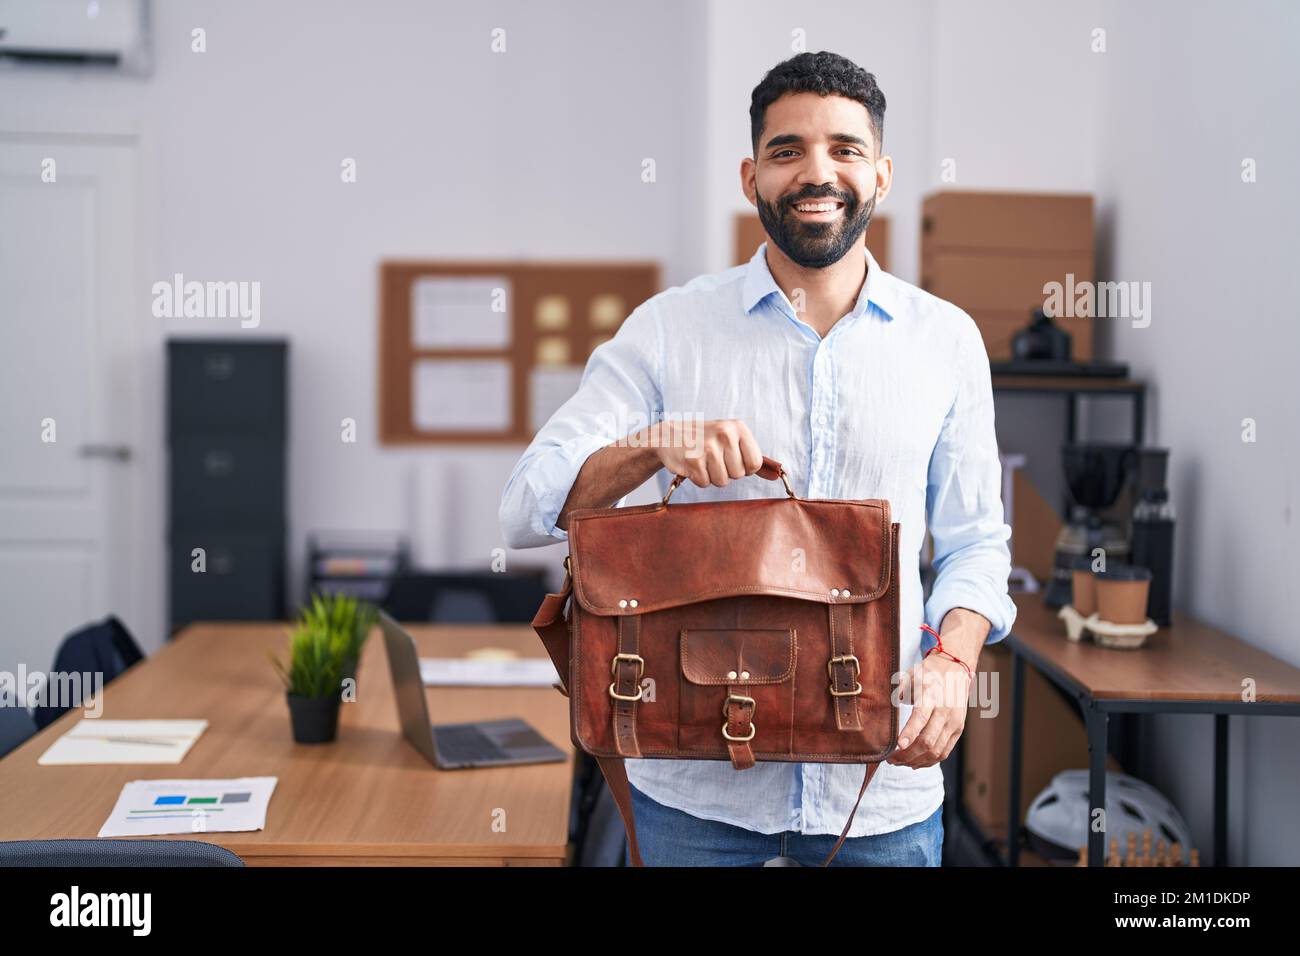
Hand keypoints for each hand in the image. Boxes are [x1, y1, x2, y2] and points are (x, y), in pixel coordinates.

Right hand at [641, 419, 763, 488]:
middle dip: (726, 472)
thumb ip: (751, 456)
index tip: (732, 459)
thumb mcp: (729, 439)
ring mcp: (708, 447)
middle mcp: (725, 434)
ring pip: (722, 481)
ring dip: (711, 476)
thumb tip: (777, 475)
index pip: (755, 463)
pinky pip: (705, 483)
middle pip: (738, 475)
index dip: (744, 468)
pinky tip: (692, 464)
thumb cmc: (704, 439)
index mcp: (738, 428)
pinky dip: (698, 479)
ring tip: (702, 461)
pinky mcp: (693, 460)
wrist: (669, 436)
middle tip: (713, 459)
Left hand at [886, 653, 971, 768]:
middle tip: (891, 759)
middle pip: (928, 741)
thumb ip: (898, 690)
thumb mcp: (910, 675)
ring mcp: (954, 723)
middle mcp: (945, 711)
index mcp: (932, 696)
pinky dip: (929, 761)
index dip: (909, 734)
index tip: (897, 746)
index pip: (921, 718)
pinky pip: (944, 752)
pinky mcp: (958, 730)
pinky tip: (915, 762)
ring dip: (916, 761)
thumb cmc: (927, 674)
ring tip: (900, 762)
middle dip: (907, 754)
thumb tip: (887, 703)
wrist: (954, 670)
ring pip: (936, 751)